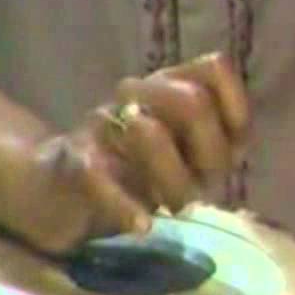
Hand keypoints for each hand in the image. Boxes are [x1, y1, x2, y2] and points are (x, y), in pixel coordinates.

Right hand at [0, 52, 249, 254]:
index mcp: (166, 87)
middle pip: (191, 103)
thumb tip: (240, 150)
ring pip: (148, 134)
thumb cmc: (130, 171)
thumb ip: (213, 144)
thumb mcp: (180, 153)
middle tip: (201, 190)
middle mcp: (135, 96)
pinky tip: (142, 225)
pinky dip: (127, 206)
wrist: (54, 188)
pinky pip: (101, 176)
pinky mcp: (75, 163)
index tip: (234, 149)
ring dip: (172, 183)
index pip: (213, 70)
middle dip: (209, 156)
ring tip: (169, 209)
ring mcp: (102, 127)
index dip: (234, 110)